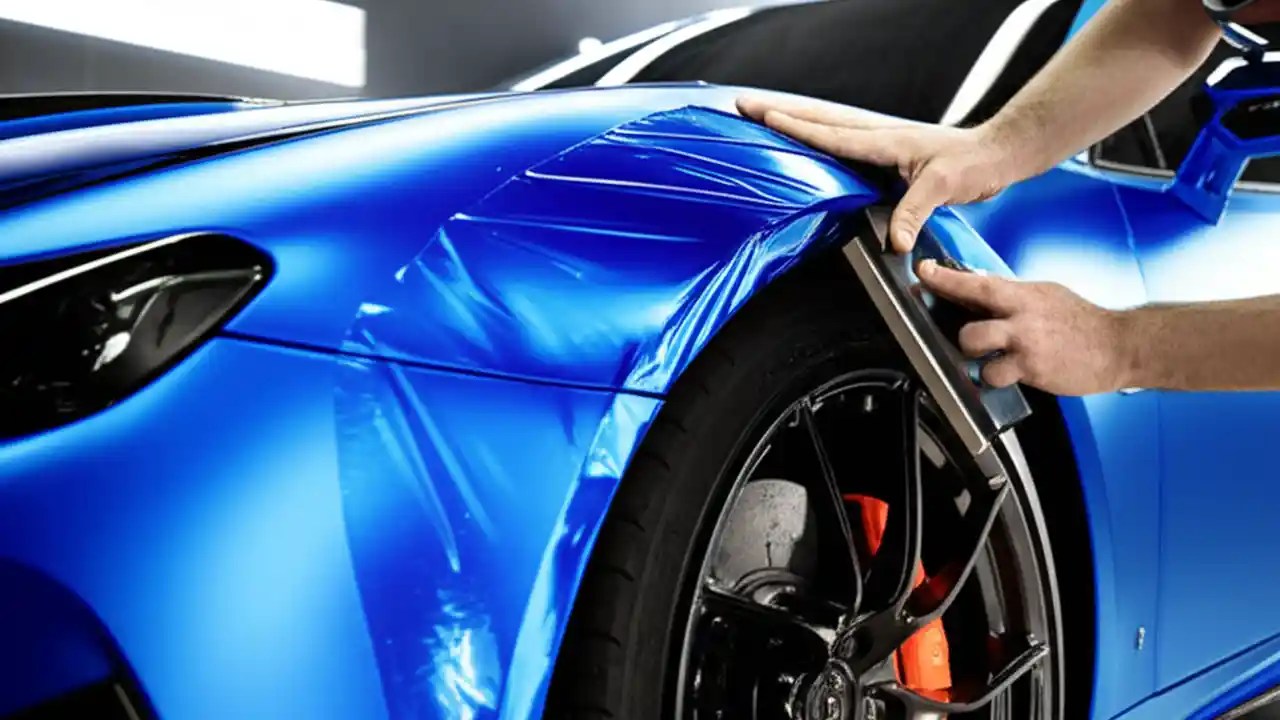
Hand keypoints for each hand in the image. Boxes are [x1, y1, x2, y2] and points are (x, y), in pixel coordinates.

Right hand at [737, 96, 1016, 252]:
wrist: (994, 153)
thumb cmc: (972, 165)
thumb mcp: (945, 187)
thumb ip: (915, 212)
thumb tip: (894, 242)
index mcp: (886, 140)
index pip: (833, 134)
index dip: (799, 128)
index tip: (768, 118)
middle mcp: (878, 132)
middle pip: (818, 117)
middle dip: (780, 110)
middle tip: (744, 104)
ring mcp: (878, 136)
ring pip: (825, 119)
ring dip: (792, 113)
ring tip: (759, 109)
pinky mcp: (882, 145)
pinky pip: (838, 131)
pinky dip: (813, 125)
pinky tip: (802, 129)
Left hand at [917, 260, 1129, 395]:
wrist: (1118, 345)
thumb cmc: (1082, 322)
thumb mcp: (1046, 295)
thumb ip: (1013, 294)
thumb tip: (981, 284)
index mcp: (1024, 294)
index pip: (978, 281)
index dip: (947, 277)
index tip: (923, 271)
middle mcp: (1021, 315)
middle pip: (971, 311)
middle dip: (956, 321)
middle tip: (957, 329)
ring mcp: (1024, 342)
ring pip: (974, 344)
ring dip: (972, 354)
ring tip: (987, 357)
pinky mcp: (1031, 368)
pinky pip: (994, 375)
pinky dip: (992, 377)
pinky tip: (1004, 374)